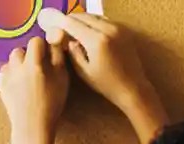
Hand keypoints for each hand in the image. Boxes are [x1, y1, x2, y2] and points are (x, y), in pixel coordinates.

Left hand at [0, 38, 69, 138]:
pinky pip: (4, 74)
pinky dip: (11, 75)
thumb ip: (57, 55)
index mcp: (33, 63)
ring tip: (27, 75)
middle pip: (19, 51)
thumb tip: (55, 36)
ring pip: (10, 62)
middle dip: (28, 55)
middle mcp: (16, 68)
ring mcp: (6, 78)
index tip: (47, 56)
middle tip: (37, 67)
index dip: (42, 46)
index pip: (35, 41)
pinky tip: (19, 84)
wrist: (32, 125)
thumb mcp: (62, 77)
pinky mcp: (0, 87)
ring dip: (18, 64)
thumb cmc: (51, 102)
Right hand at [39, 11, 155, 113]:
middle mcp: (108, 30)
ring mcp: (118, 28)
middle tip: (60, 24)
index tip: (52, 23)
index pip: (73, 24)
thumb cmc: (105, 83)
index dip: (61, 23)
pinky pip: (105, 20)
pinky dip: (94, 21)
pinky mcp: (124, 30)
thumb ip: (74, 53)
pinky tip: (88, 29)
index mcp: (96, 41)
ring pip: (95, 16)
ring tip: (72, 26)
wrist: (132, 86)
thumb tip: (68, 40)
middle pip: (84, 16)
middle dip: (71, 19)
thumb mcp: (84, 71)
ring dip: (82, 19)